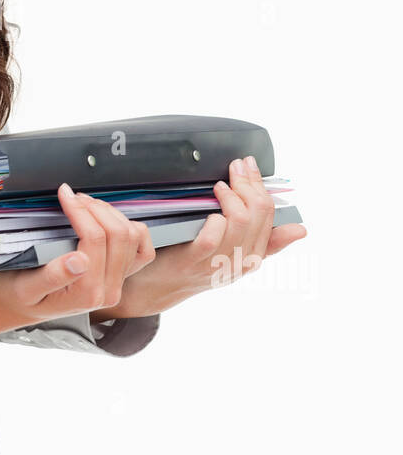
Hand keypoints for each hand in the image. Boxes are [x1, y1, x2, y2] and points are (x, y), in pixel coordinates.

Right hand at [0, 181, 156, 337]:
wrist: (24, 307)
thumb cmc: (22, 296)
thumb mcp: (27, 287)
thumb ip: (53, 276)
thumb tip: (79, 260)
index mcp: (86, 293)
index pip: (94, 239)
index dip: (80, 211)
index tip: (64, 195)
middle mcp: (108, 291)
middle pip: (118, 235)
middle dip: (95, 208)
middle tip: (73, 197)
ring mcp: (118, 283)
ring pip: (132, 237)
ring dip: (111, 213)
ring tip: (86, 204)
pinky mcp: (121, 276)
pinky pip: (142, 250)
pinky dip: (131, 229)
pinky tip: (109, 219)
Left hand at [92, 154, 307, 320]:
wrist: (154, 288)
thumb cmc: (193, 262)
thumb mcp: (233, 253)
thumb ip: (264, 241)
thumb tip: (300, 229)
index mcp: (253, 258)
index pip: (271, 216)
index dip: (260, 186)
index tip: (249, 166)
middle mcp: (240, 264)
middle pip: (258, 214)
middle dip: (247, 183)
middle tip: (234, 167)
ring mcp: (216, 264)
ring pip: (239, 222)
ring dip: (230, 196)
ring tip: (219, 185)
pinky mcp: (192, 262)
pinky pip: (213, 237)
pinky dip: (214, 219)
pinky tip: (209, 210)